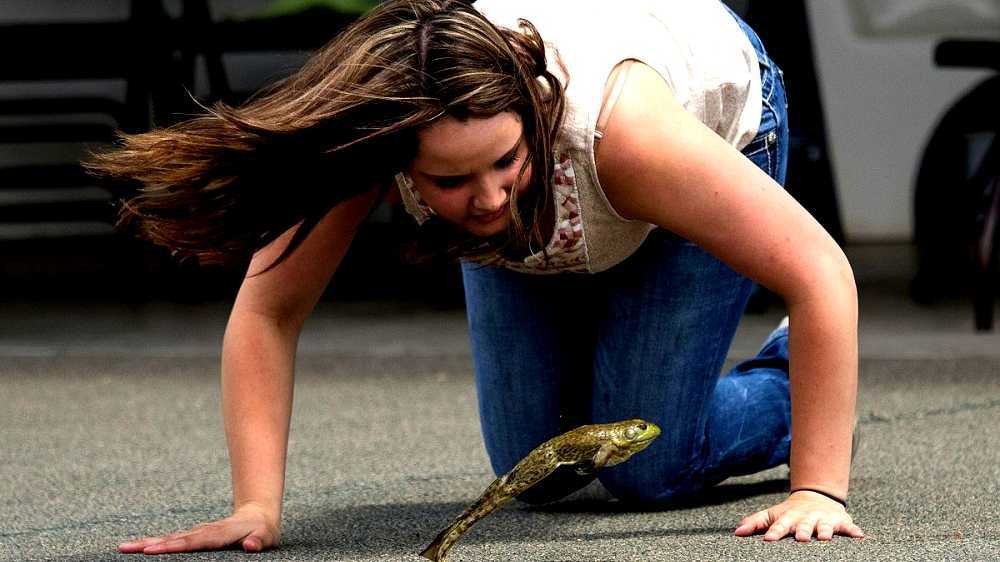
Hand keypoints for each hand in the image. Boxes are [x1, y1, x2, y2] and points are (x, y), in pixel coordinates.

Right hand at [118, 503, 280, 554]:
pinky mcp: (193, 536)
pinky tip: (137, 547)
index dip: (174, 545)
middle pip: (174, 539)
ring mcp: (197, 533)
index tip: (153, 549)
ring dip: (146, 542)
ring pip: (168, 538)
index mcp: (219, 534)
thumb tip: (251, 545)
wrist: (258, 515)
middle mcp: (203, 531)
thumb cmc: (262, 531)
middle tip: (127, 548)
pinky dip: (153, 543)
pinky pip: (171, 539)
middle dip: (150, 544)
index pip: (193, 541)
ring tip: (124, 547)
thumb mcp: (266, 537)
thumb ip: (259, 541)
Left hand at [734, 490, 864, 541]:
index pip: (780, 525)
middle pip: (804, 526)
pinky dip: (854, 530)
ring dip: (824, 531)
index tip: (768, 538)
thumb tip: (737, 532)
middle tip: (800, 538)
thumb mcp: (773, 514)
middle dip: (802, 531)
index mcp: (789, 517)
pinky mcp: (841, 522)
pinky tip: (859, 536)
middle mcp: (807, 518)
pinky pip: (849, 527)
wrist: (816, 497)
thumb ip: (755, 522)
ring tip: (824, 538)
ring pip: (825, 527)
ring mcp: (824, 519)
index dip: (774, 531)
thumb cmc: (791, 512)